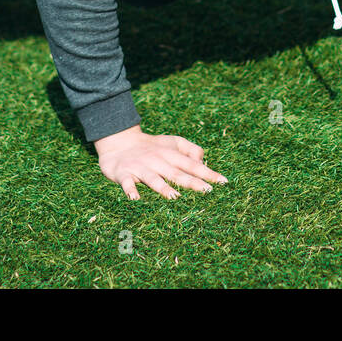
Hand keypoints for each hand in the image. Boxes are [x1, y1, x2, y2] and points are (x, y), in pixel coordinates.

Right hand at [94, 125, 227, 200]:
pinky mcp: (124, 174)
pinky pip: (127, 183)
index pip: (192, 165)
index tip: (223, 182)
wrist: (118, 142)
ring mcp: (140, 168)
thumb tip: (204, 162)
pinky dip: (130, 190)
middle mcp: (158, 161)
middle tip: (207, 191)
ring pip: (153, 179)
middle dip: (192, 182)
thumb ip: (191, 150)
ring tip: (174, 196)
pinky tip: (135, 198)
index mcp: (171, 154)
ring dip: (163, 187)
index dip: (208, 173)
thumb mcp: (173, 143)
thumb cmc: (152, 147)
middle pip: (177, 173)